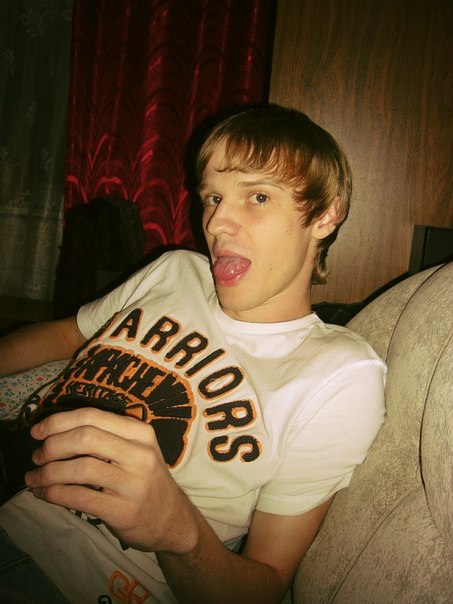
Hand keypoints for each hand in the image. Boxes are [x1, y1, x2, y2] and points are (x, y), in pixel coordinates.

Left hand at [25, 408, 197, 552]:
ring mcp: (133, 483)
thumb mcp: (138, 451)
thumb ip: (107, 437)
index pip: (93, 416)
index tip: (37, 430)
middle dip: (52, 445)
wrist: (173, 520)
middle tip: (37, 456)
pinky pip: (80, 497)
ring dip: (48, 472)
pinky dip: (54, 493)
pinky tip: (44, 493)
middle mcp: (140, 454)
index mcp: (141, 432)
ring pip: (80, 468)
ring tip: (35, 477)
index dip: (59, 421)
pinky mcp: (123, 511)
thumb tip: (56, 432)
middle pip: (85, 437)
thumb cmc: (147, 481)